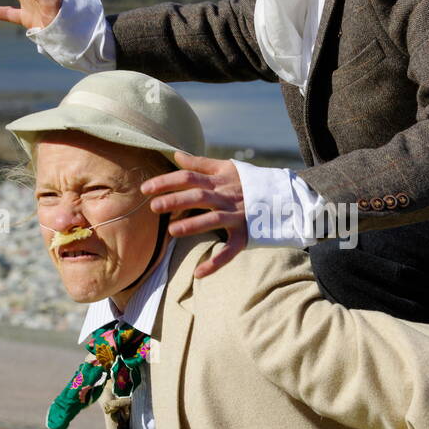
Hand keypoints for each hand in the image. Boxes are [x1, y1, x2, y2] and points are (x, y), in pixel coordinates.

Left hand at [142, 151, 247, 276]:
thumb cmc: (249, 182)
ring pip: (214, 219)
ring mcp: (237, 217)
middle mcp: (226, 198)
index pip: (189, 178)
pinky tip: (199, 273)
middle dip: (176, 200)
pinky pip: (230, 250)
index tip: (146, 188)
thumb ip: (200, 163)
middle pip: (199, 196)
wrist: (282, 197)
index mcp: (219, 182)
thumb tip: (176, 154)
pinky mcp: (245, 235)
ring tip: (172, 231)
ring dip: (193, 225)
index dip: (167, 182)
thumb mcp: (227, 168)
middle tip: (154, 207)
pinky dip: (216, 262)